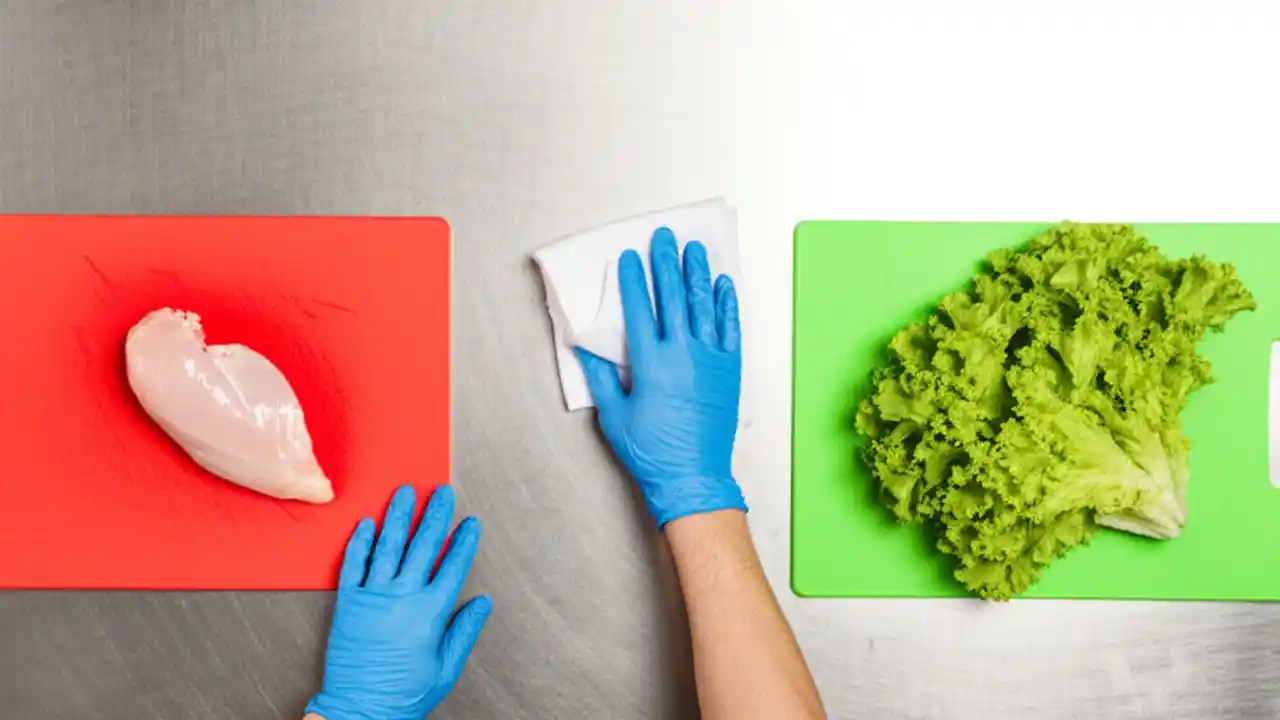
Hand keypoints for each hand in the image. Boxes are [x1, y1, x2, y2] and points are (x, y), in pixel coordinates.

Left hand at [306, 486, 491, 719]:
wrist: (360, 709)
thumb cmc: (404, 694)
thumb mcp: (446, 668)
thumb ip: (464, 631)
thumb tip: (482, 603)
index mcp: (430, 612)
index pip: (452, 565)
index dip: (464, 541)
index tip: (471, 522)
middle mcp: (402, 597)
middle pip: (422, 545)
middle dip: (435, 515)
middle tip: (441, 492)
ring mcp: (373, 596)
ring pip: (388, 546)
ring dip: (398, 516)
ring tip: (405, 492)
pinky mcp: (348, 602)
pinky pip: (353, 564)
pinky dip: (360, 541)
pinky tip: (368, 522)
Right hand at [576, 226, 746, 527]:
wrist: (693, 477)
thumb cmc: (650, 452)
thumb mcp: (614, 414)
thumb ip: (600, 376)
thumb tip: (585, 347)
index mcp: (651, 363)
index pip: (639, 309)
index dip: (632, 280)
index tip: (629, 257)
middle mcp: (683, 354)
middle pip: (673, 297)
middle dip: (666, 263)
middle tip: (664, 238)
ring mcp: (710, 360)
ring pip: (704, 306)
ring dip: (698, 274)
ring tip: (694, 249)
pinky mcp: (730, 371)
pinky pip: (731, 329)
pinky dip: (727, 304)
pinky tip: (723, 285)